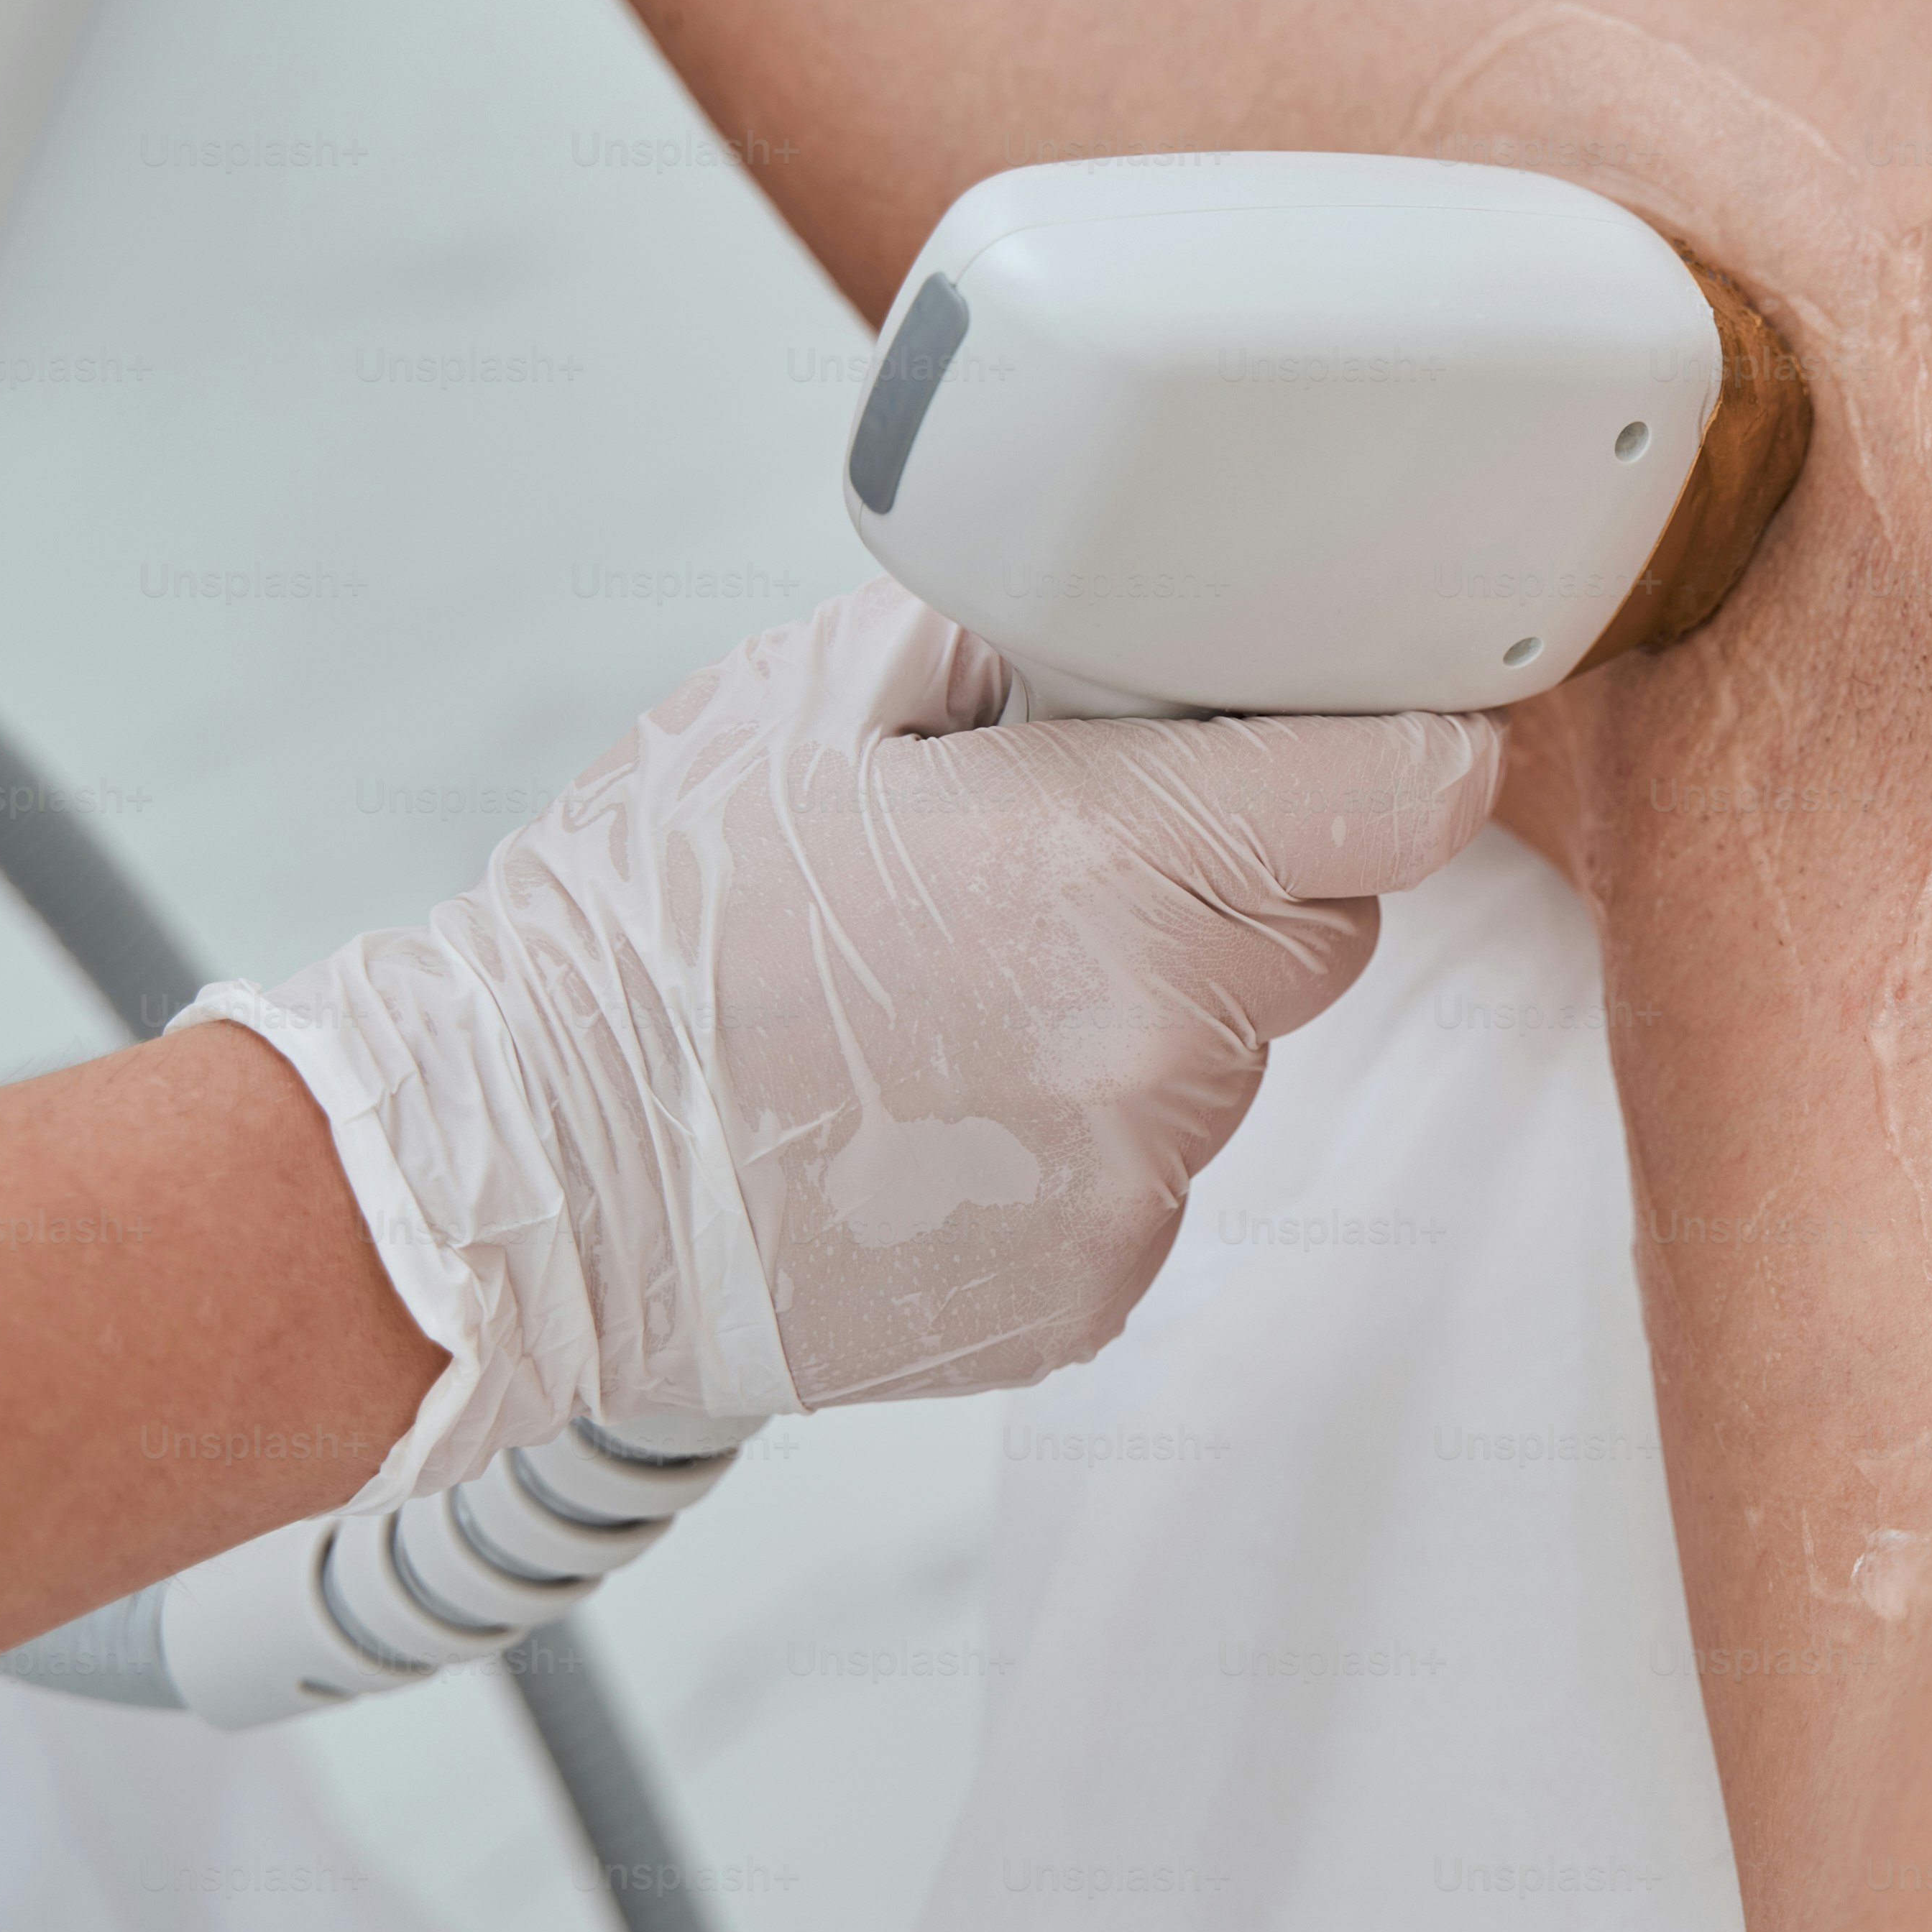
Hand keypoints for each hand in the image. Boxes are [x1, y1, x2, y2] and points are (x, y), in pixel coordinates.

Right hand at [188, 581, 1504, 1501]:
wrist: (519, 1172)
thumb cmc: (641, 928)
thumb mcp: (814, 692)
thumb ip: (1019, 646)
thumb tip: (1133, 639)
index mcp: (1116, 856)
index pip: (1412, 797)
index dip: (1396, 755)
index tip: (1366, 746)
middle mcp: (1157, 1032)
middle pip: (1320, 929)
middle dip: (1225, 882)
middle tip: (1049, 869)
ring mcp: (1131, 1180)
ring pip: (1223, 1063)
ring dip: (1133, 1018)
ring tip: (937, 1004)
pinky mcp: (1087, 1293)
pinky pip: (1141, 1179)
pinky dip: (1066, 1142)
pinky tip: (918, 1113)